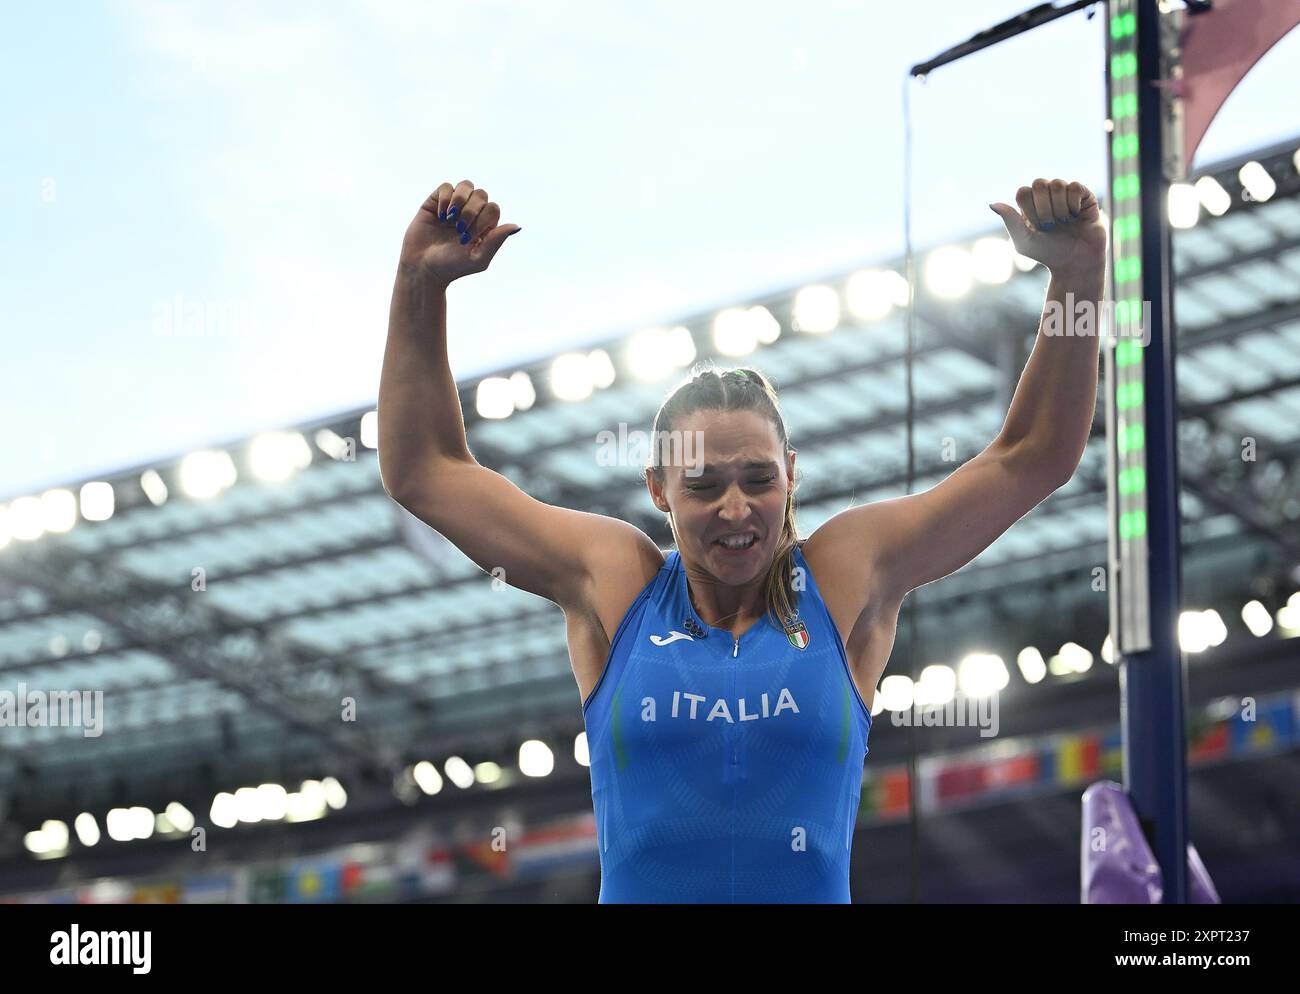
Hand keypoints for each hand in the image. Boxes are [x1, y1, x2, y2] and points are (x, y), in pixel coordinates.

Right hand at [399, 180, 521, 284]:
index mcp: (484, 226)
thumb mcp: (478, 258)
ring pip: (466, 185)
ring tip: (450, 218)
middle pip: (481, 194)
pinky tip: (440, 216)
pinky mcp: (436, 202)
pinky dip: (445, 199)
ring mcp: (454, 206)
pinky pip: (446, 187)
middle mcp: (471, 213)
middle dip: (472, 211)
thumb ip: (496, 241)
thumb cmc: (452, 267)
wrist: (422, 267)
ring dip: (460, 199)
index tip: (468, 238)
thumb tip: (517, 226)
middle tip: (460, 229)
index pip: (493, 208)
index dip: (483, 219)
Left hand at [989, 178, 1106, 278]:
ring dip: (1059, 208)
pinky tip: (1076, 215)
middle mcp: (1047, 196)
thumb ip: (1010, 221)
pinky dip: (1074, 204)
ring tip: (1064, 222)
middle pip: (1039, 183)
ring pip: (1058, 184)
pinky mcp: (1085, 196)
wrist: (1075, 262)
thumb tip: (992, 204)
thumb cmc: (1048, 253)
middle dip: (1043, 208)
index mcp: (1030, 205)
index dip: (1029, 209)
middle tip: (1050, 226)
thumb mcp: (1024, 241)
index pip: (1023, 192)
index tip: (1036, 227)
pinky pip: (1076, 187)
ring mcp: (1066, 194)